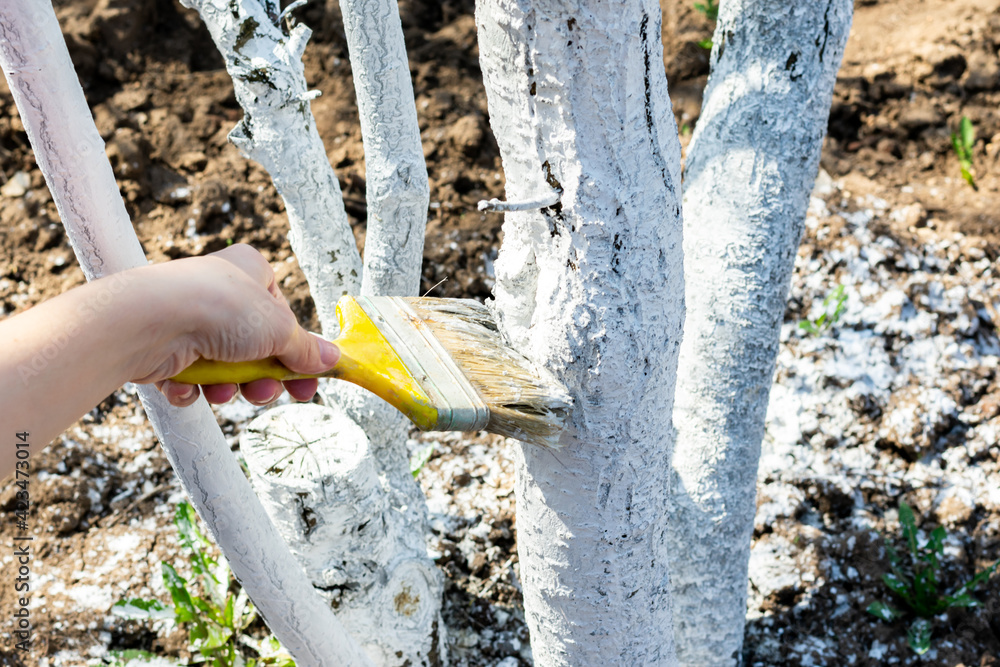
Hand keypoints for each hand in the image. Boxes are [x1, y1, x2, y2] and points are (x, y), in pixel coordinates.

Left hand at [129, 244, 338, 406]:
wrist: (148, 322)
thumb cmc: (218, 308)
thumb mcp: (279, 329)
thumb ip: (305, 349)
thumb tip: (332, 360)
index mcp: (250, 271)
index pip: (282, 313)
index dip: (296, 348)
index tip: (308, 377)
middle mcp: (219, 291)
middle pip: (256, 345)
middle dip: (262, 376)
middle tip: (267, 394)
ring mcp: (190, 319)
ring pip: (224, 365)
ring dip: (228, 386)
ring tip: (223, 392)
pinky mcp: (165, 346)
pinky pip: (190, 375)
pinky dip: (193, 387)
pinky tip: (189, 386)